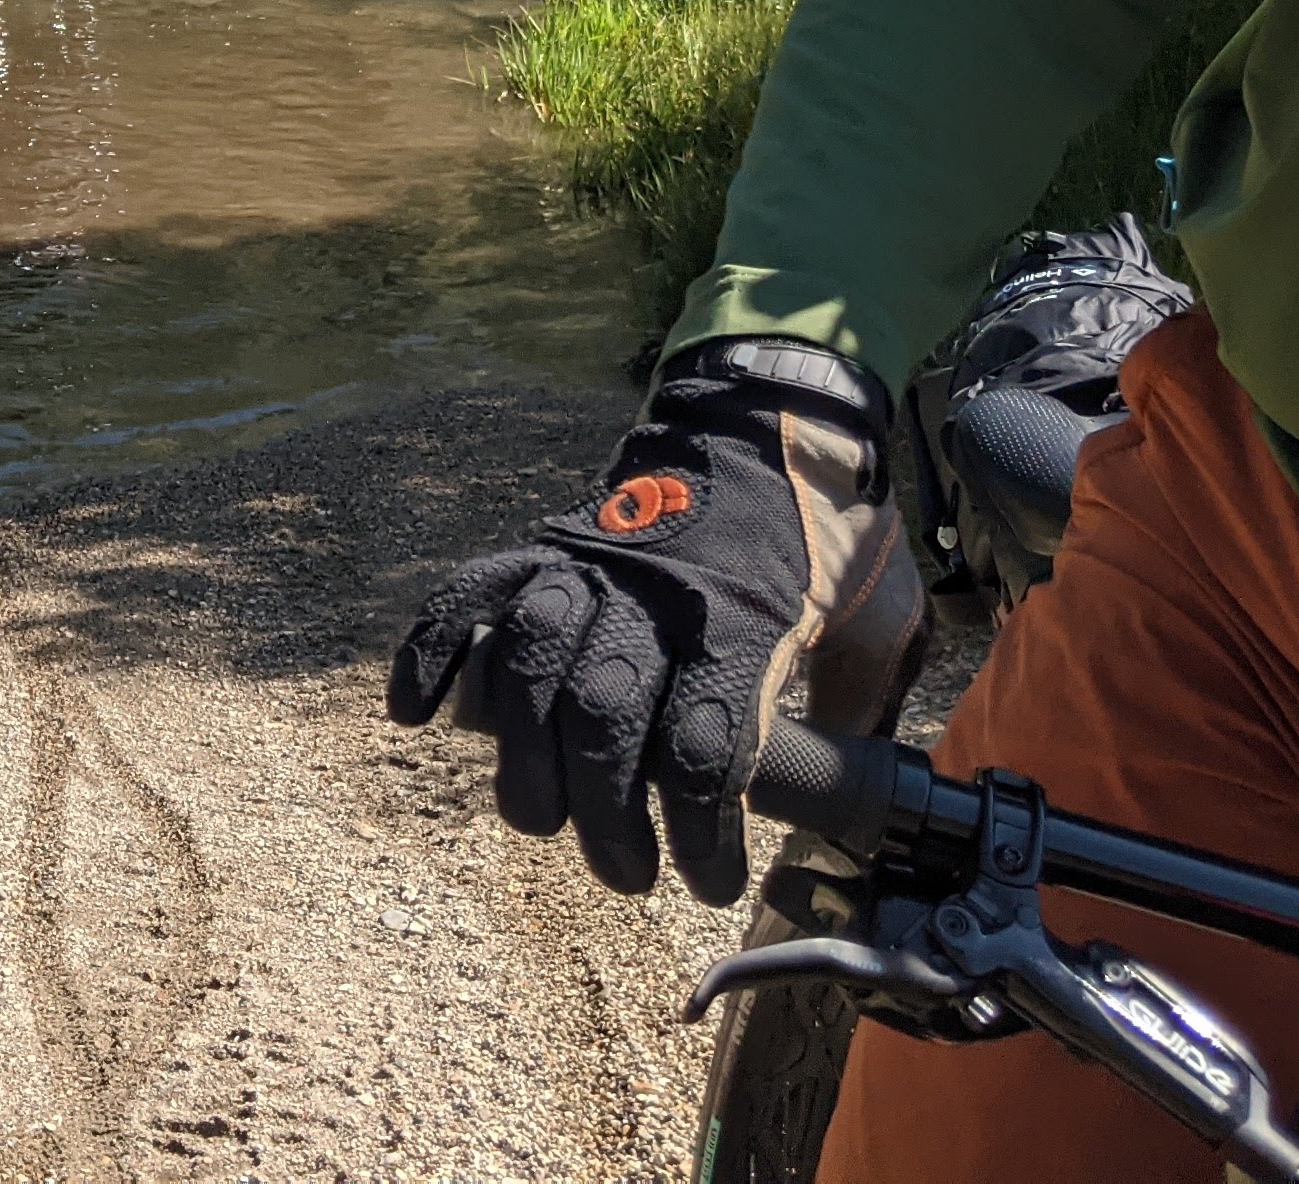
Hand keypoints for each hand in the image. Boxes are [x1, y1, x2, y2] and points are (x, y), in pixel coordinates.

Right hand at [386, 340, 918, 904]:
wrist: (773, 416)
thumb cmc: (834, 527)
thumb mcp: (885, 614)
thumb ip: (859, 703)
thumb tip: (847, 799)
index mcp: (745, 618)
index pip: (704, 746)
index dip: (700, 832)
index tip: (708, 882)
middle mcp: (655, 595)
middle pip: (603, 719)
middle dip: (605, 819)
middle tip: (625, 874)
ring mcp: (592, 565)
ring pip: (531, 669)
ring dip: (524, 760)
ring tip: (539, 816)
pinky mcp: (550, 543)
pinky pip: (472, 594)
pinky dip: (431, 649)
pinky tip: (413, 710)